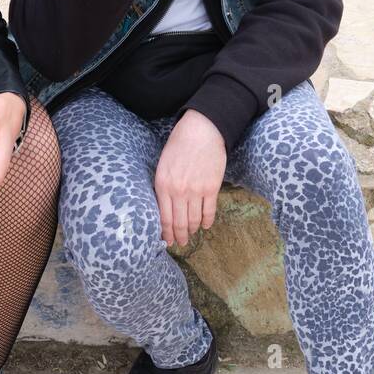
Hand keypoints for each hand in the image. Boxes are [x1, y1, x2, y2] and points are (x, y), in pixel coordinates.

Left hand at [154, 109, 226, 247]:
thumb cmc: (179, 145)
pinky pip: (209, 211)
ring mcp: (196, 190)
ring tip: (191, 235)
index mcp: (163, 185)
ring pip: (193, 219)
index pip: (164, 218)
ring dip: (192, 230)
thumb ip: (163, 186)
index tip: (167, 241)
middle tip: (181, 243)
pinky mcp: (211, 188)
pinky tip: (205, 225)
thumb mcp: (163, 165)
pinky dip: (206, 221)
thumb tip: (164, 208)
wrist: (201, 130)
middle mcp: (178, 191)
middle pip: (179, 223)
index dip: (166, 233)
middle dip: (179, 236)